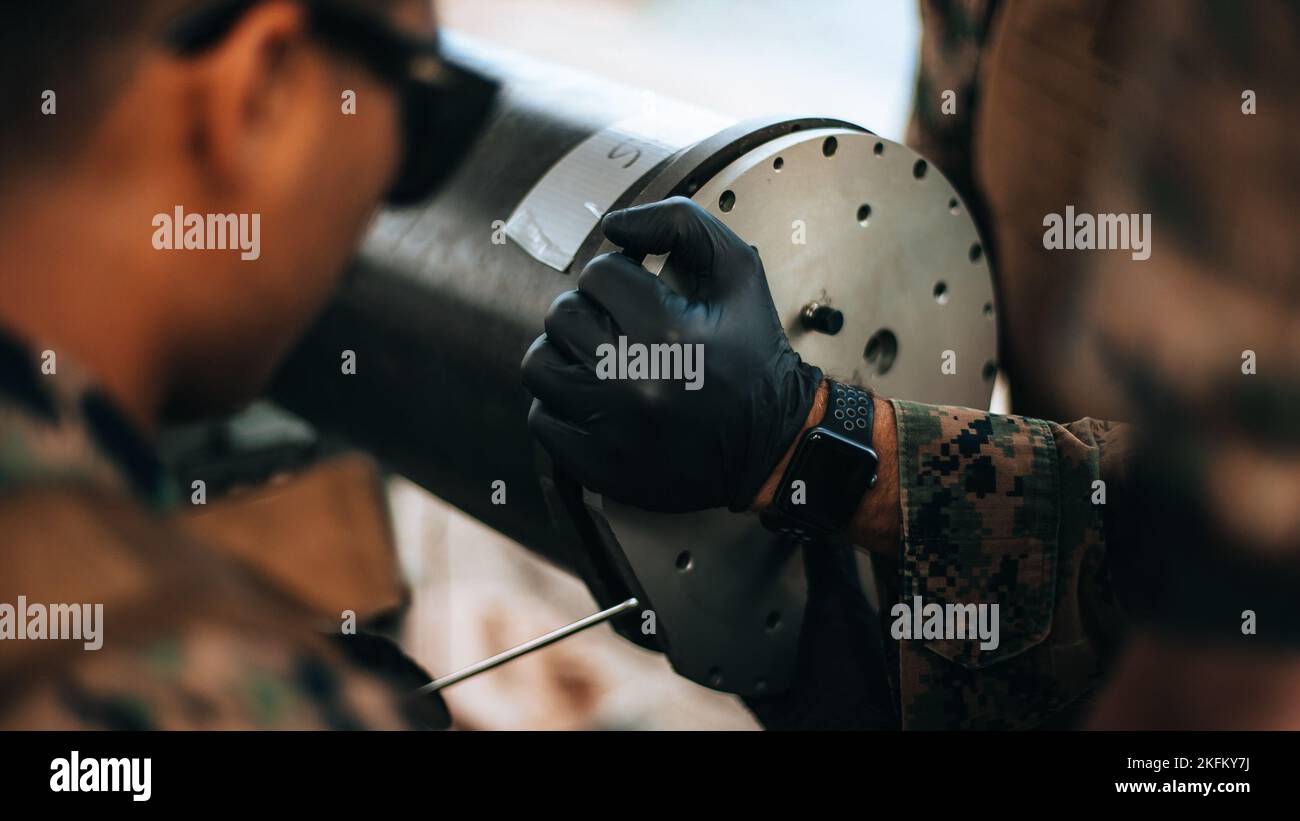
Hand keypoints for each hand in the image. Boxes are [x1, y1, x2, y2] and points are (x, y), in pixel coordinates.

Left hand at [521, 197, 821, 512]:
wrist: (774, 443)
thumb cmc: (754, 355)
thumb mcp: (739, 272)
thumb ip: (681, 224)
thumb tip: (614, 225)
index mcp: (666, 330)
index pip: (598, 274)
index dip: (620, 275)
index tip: (643, 293)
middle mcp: (632, 381)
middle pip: (562, 315)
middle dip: (590, 311)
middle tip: (623, 326)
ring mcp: (610, 428)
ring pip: (540, 364)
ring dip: (566, 353)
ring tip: (602, 358)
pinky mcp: (598, 464)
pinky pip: (541, 418)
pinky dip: (560, 404)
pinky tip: (596, 398)